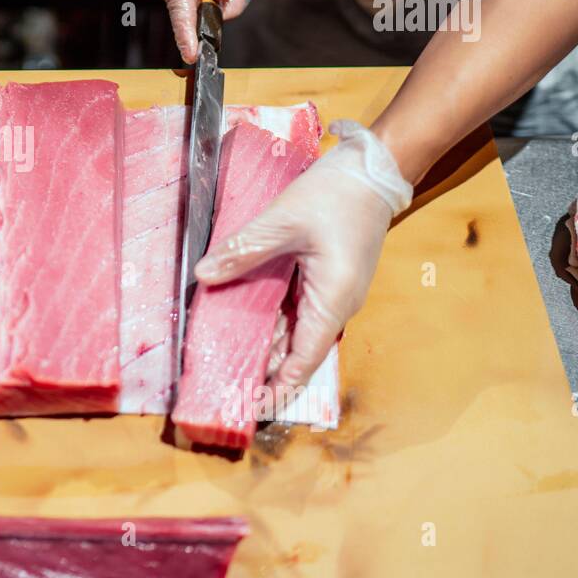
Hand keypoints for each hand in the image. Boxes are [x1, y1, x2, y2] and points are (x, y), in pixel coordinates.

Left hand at [193, 121, 413, 388]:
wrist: (372, 168)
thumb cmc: (336, 194)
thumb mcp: (283, 220)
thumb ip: (244, 250)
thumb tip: (204, 275)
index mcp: (332, 300)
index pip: (303, 361)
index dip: (277, 388)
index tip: (251, 408)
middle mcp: (335, 304)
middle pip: (296, 351)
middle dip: (263, 369)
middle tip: (224, 386)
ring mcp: (330, 292)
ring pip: (293, 329)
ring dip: (265, 344)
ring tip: (226, 361)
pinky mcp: (323, 277)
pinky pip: (294, 308)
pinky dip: (270, 319)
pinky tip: (241, 320)